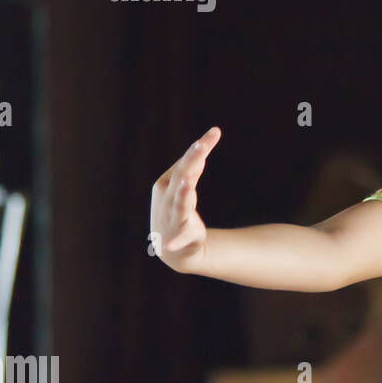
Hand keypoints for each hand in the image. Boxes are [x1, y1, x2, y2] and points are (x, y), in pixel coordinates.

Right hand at [150, 126, 220, 270]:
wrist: (173, 250)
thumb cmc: (178, 211)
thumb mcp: (185, 187)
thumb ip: (193, 169)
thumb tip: (203, 145)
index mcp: (166, 183)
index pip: (186, 162)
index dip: (200, 148)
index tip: (215, 132)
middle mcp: (167, 198)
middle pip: (183, 175)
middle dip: (192, 160)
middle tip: (202, 145)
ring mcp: (172, 217)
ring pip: (180, 204)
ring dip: (183, 195)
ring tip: (187, 185)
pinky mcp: (180, 237)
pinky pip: (178, 238)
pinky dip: (175, 241)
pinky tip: (170, 245)